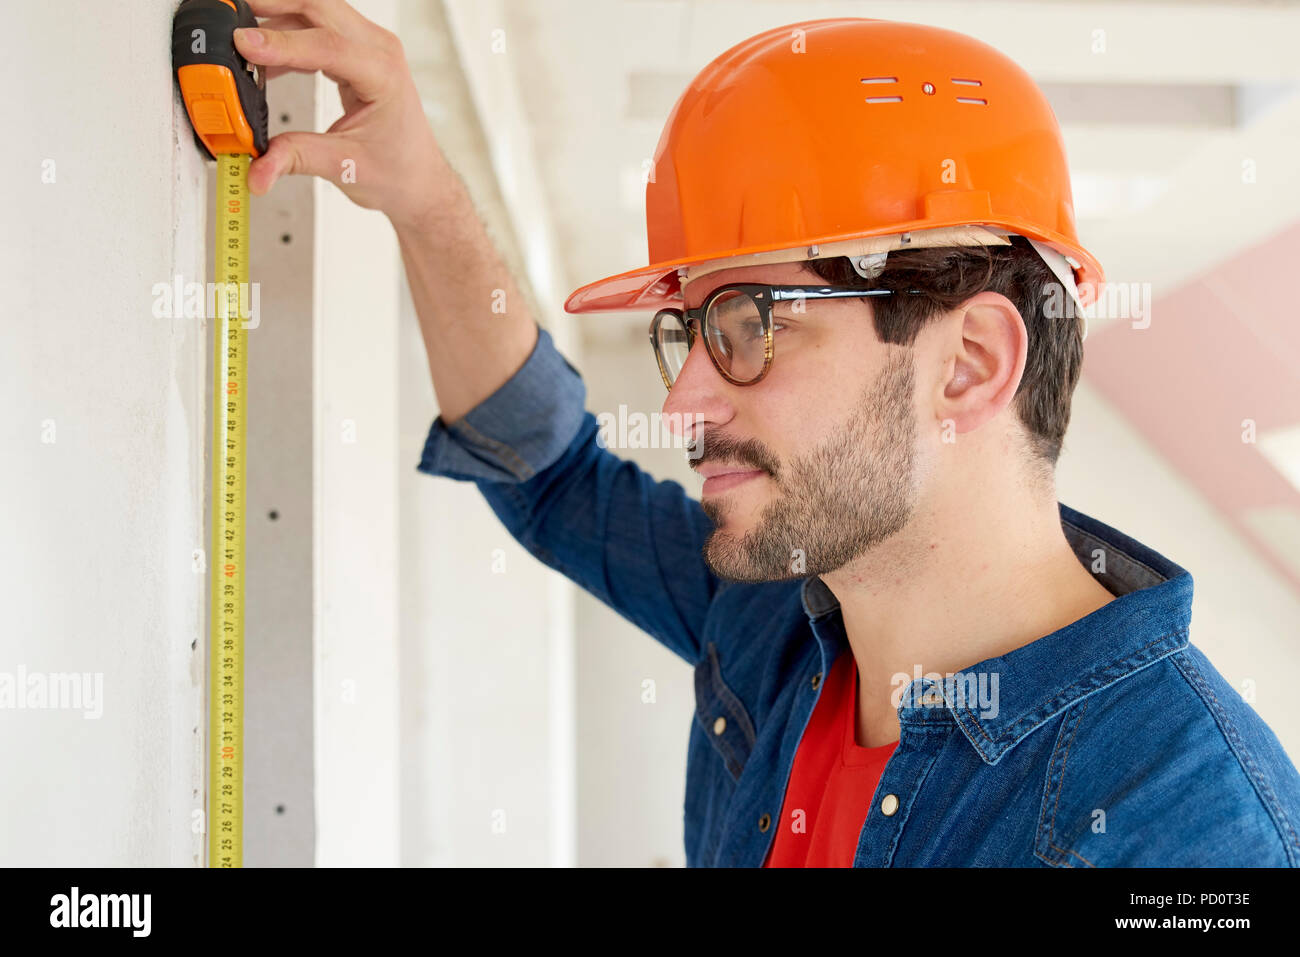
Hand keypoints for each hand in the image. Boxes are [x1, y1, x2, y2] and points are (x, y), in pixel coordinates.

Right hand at [233, 0, 443, 229]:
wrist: (418, 179)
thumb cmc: (398, 172)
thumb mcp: (345, 167)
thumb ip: (296, 159)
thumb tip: (256, 168)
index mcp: (384, 75)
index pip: (327, 45)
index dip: (282, 42)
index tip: (243, 42)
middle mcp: (380, 51)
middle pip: (319, 7)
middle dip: (272, 6)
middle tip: (230, 16)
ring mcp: (370, 47)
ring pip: (316, 11)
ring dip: (276, 17)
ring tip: (238, 39)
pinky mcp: (357, 53)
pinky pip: (317, 29)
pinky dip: (286, 35)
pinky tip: (262, 59)